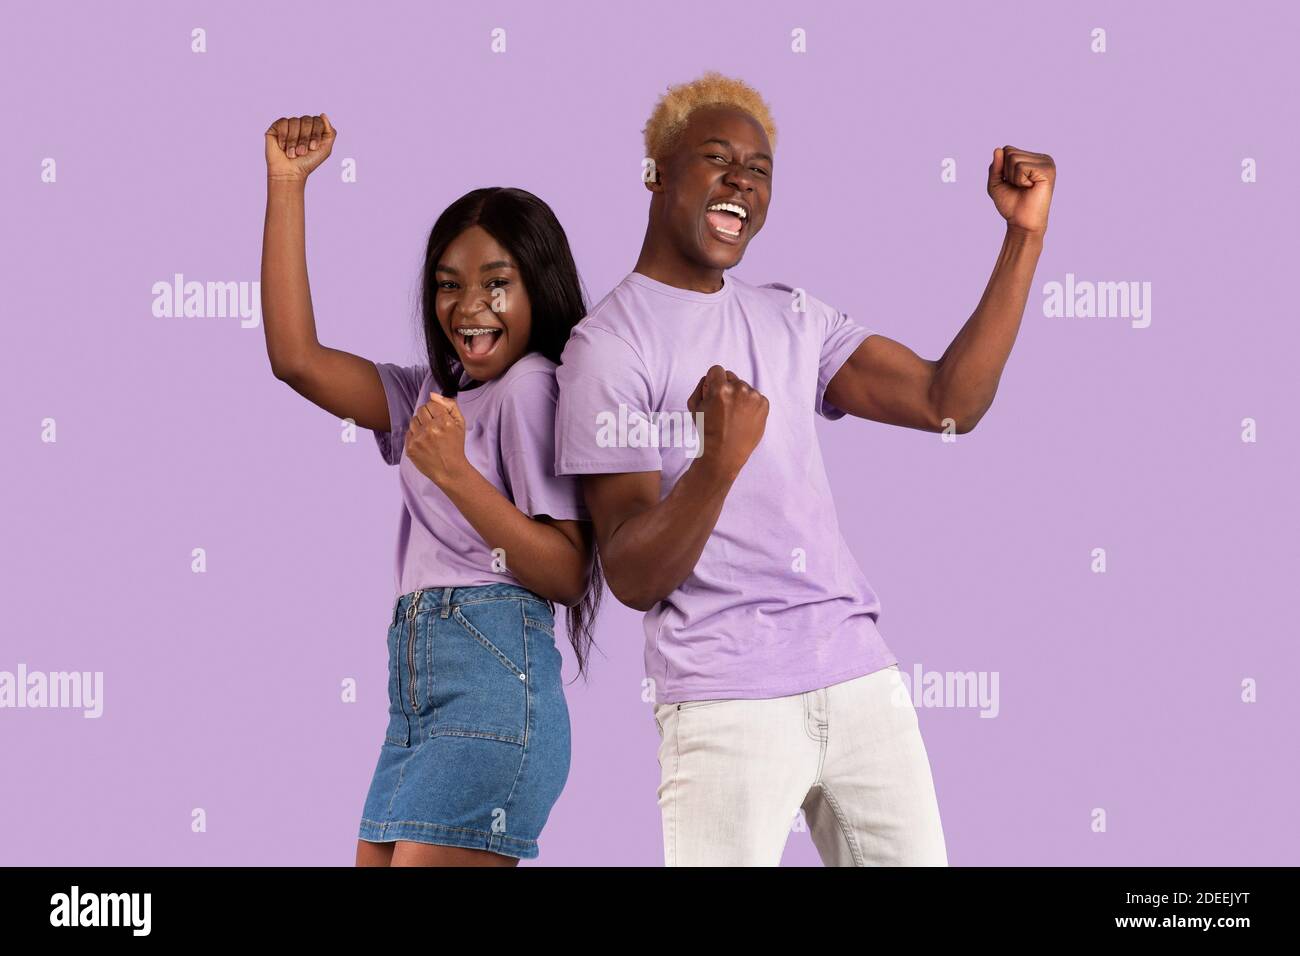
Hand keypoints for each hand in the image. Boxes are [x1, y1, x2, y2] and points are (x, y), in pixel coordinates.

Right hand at [265, 113, 336, 181]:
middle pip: (307, 120)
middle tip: (302, 152)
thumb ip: (330, 133)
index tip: (313, 148)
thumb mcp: (325, 149)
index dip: (316, 134)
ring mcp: (289, 125)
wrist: (290, 172)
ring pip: (294, 121)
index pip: (318, 121)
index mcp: (313, 129)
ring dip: (294, 140)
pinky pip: (282, 123)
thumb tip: (323, 115)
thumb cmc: (307, 163)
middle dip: (305, 138)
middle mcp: (301, 125)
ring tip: (292, 154)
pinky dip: (284, 137)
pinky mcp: (276, 127)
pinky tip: (283, 147)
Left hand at [404, 394, 470, 487]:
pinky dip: (415, 436)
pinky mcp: (410, 448)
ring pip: (413, 420)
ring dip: (420, 425)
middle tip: (434, 426)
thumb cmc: (455, 447)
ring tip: (429, 435)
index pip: (431, 403)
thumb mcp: (460, 423)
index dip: (435, 410)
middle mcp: (430, 429)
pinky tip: (424, 443)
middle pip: (421, 410)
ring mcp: (418, 439)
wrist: (449, 470)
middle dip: (427, 416)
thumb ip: (449, 405)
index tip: (439, 418)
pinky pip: (408, 433)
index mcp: (443, 421)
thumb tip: (432, 395)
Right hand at [686, 365, 767, 480]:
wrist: (725, 453)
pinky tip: (743, 418)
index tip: (712, 393)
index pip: (717, 370)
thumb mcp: (694, 407)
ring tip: (734, 415)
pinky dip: (750, 404)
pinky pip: (755, 396)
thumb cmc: (707, 431)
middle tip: (723, 407)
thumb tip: (710, 379)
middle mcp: (739, 389)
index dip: (712, 381)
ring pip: (744, 387)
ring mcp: (754, 397)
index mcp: (720, 389)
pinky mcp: (764, 404)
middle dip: (726, 388)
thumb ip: (700, 387)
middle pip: (731, 377)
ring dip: (739, 396)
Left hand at [987, 145, 1054, 236]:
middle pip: (1009, 152)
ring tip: (1025, 187)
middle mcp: (1041, 158)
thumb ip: (995, 167)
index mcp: (1032, 159)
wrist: (1022, 222)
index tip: (1011, 183)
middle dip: (1007, 173)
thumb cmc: (1011, 204)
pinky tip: (1030, 187)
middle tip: (1019, 187)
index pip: (1007, 149)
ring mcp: (1046, 163)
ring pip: (1014, 159)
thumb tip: (997, 149)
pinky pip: (1022, 167)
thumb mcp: (996, 184)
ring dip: (1013, 177)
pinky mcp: (1048, 170)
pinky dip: (1020, 180)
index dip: (1002, 168)